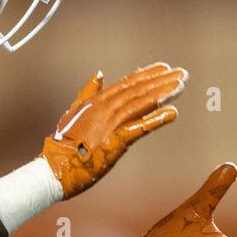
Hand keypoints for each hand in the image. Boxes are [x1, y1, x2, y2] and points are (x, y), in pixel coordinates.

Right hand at [42, 63, 186, 198]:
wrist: (54, 169)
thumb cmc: (63, 145)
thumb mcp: (74, 114)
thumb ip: (87, 94)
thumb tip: (98, 75)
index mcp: (96, 103)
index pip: (126, 84)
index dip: (146, 75)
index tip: (164, 67)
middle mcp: (104, 109)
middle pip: (138, 90)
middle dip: (161, 80)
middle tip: (182, 73)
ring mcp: (109, 125)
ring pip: (141, 103)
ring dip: (163, 93)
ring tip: (181, 85)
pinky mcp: (115, 143)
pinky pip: (139, 128)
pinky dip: (156, 118)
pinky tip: (172, 112)